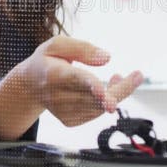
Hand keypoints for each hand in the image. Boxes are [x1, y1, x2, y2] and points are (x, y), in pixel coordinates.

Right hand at [20, 36, 143, 125]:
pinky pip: (96, 113)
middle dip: (120, 88)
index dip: (92, 87)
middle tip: (137, 76)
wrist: (28, 87)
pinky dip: (107, 101)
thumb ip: (82, 48)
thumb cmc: (46, 61)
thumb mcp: (57, 44)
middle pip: (94, 96)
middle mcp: (56, 96)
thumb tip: (107, 58)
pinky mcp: (69, 121)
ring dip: (116, 93)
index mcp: (53, 74)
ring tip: (121, 78)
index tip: (105, 93)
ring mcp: (63, 112)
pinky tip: (107, 89)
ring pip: (98, 107)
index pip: (74, 80)